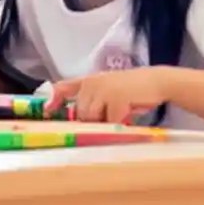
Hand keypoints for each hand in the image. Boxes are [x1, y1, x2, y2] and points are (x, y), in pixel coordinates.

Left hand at [46, 69, 169, 123]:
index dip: (53, 99)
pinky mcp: (116, 98)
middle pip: (81, 113)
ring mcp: (103, 90)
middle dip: (94, 121)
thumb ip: (92, 101)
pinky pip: (111, 122)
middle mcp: (92, 83)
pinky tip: (129, 115)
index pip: (64, 88)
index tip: (46, 111)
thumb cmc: (132, 91)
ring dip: (106, 122)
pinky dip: (120, 123)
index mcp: (89, 81)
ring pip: (93, 118)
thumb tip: (78, 120)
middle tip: (112, 116)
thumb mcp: (108, 92)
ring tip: (121, 114)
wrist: (157, 82)